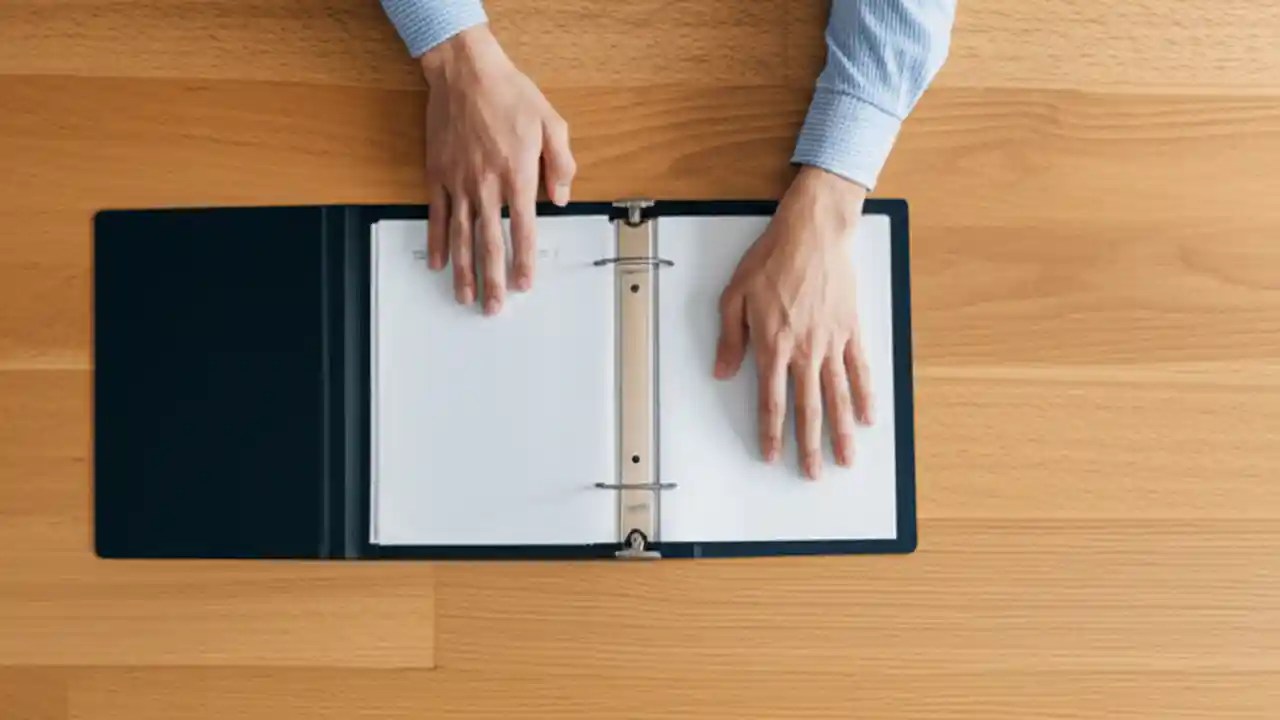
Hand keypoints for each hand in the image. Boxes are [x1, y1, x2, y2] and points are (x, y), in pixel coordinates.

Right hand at [420, 25, 575, 313]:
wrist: (465, 71)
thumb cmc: (510, 94)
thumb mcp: (552, 122)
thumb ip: (561, 163)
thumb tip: (561, 197)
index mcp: (517, 174)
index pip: (524, 229)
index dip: (524, 260)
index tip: (525, 284)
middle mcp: (486, 184)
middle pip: (490, 243)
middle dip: (493, 280)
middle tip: (494, 307)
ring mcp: (459, 182)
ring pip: (462, 236)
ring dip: (464, 271)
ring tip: (465, 297)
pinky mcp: (438, 174)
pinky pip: (438, 216)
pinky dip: (439, 242)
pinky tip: (439, 264)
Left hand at [714, 167, 873, 478]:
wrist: (813, 233)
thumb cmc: (772, 259)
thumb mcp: (734, 296)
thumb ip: (730, 338)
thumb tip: (722, 371)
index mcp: (772, 346)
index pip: (771, 401)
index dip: (771, 432)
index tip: (772, 454)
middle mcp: (804, 351)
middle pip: (807, 409)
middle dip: (809, 445)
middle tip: (812, 472)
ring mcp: (831, 343)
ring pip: (837, 397)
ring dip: (842, 431)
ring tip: (846, 458)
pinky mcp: (851, 330)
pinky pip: (861, 370)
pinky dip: (866, 396)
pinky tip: (868, 417)